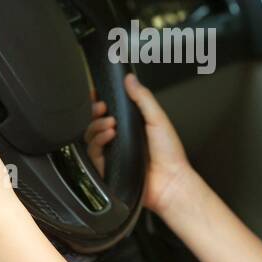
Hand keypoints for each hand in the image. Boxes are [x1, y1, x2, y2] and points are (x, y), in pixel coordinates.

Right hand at [84, 72, 195, 217]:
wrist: (170, 182)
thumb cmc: (169, 155)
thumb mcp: (157, 119)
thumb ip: (143, 97)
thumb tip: (130, 78)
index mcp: (131, 126)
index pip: (110, 110)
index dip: (100, 101)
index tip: (98, 93)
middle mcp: (119, 138)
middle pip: (95, 121)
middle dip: (95, 111)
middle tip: (102, 107)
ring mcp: (112, 153)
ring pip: (91, 135)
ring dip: (96, 125)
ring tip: (110, 123)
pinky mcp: (106, 167)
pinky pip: (92, 152)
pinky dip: (98, 141)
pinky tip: (109, 136)